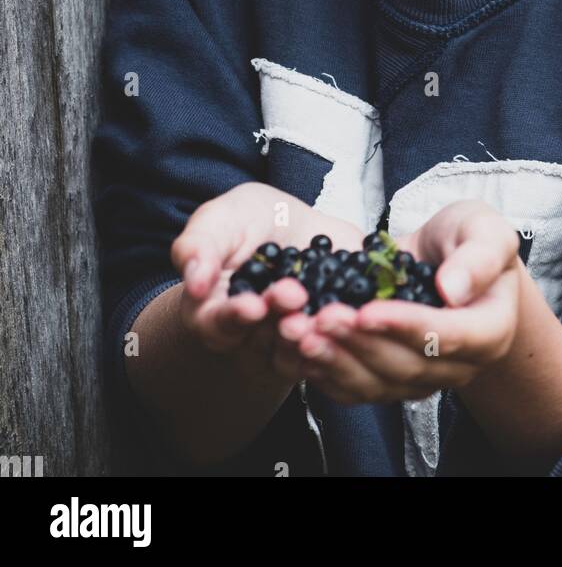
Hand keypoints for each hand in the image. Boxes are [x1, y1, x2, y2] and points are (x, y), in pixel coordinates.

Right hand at [170, 181, 362, 386]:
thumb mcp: (218, 221)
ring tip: (322, 313)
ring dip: (311, 334)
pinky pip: (336, 345)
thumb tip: (195, 281)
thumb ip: (199, 247)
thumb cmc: (245, 223)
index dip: (234, 317)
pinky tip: (354, 315)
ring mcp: (290, 342)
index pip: (218, 325)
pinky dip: (346, 332)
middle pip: (262, 340)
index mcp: (214, 314)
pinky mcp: (328, 336)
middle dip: (279, 318)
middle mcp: (250, 337)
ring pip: (298, 352)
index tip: (252, 305)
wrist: (291, 223)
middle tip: (293, 295)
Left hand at [291, 200, 520, 404]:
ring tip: (301, 333)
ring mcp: (422, 379)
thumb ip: (479, 255)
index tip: (367, 310)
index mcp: (490, 331)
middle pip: (407, 368)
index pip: (448, 338)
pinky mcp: (389, 381)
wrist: (446, 259)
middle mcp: (458, 366)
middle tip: (322, 317)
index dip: (406, 327)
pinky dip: (325, 372)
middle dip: (360, 343)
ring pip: (377, 385)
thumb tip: (453, 290)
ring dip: (336, 361)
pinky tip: (298, 348)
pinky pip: (356, 389)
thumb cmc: (468, 239)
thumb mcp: (484, 229)